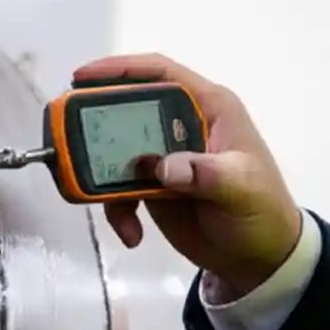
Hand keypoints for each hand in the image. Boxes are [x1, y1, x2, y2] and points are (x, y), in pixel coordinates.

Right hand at [72, 53, 302, 296]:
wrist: (259, 260)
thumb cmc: (262, 212)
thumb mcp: (242, 189)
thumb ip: (206, 174)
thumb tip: (162, 166)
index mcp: (210, 109)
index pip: (162, 75)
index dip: (122, 70)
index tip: (82, 77)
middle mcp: (184, 126)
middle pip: (128, 109)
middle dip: (97, 124)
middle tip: (68, 139)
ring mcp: (167, 157)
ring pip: (118, 152)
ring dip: (102, 176)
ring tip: (98, 199)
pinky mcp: (156, 187)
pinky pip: (121, 189)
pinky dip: (118, 210)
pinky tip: (131, 233)